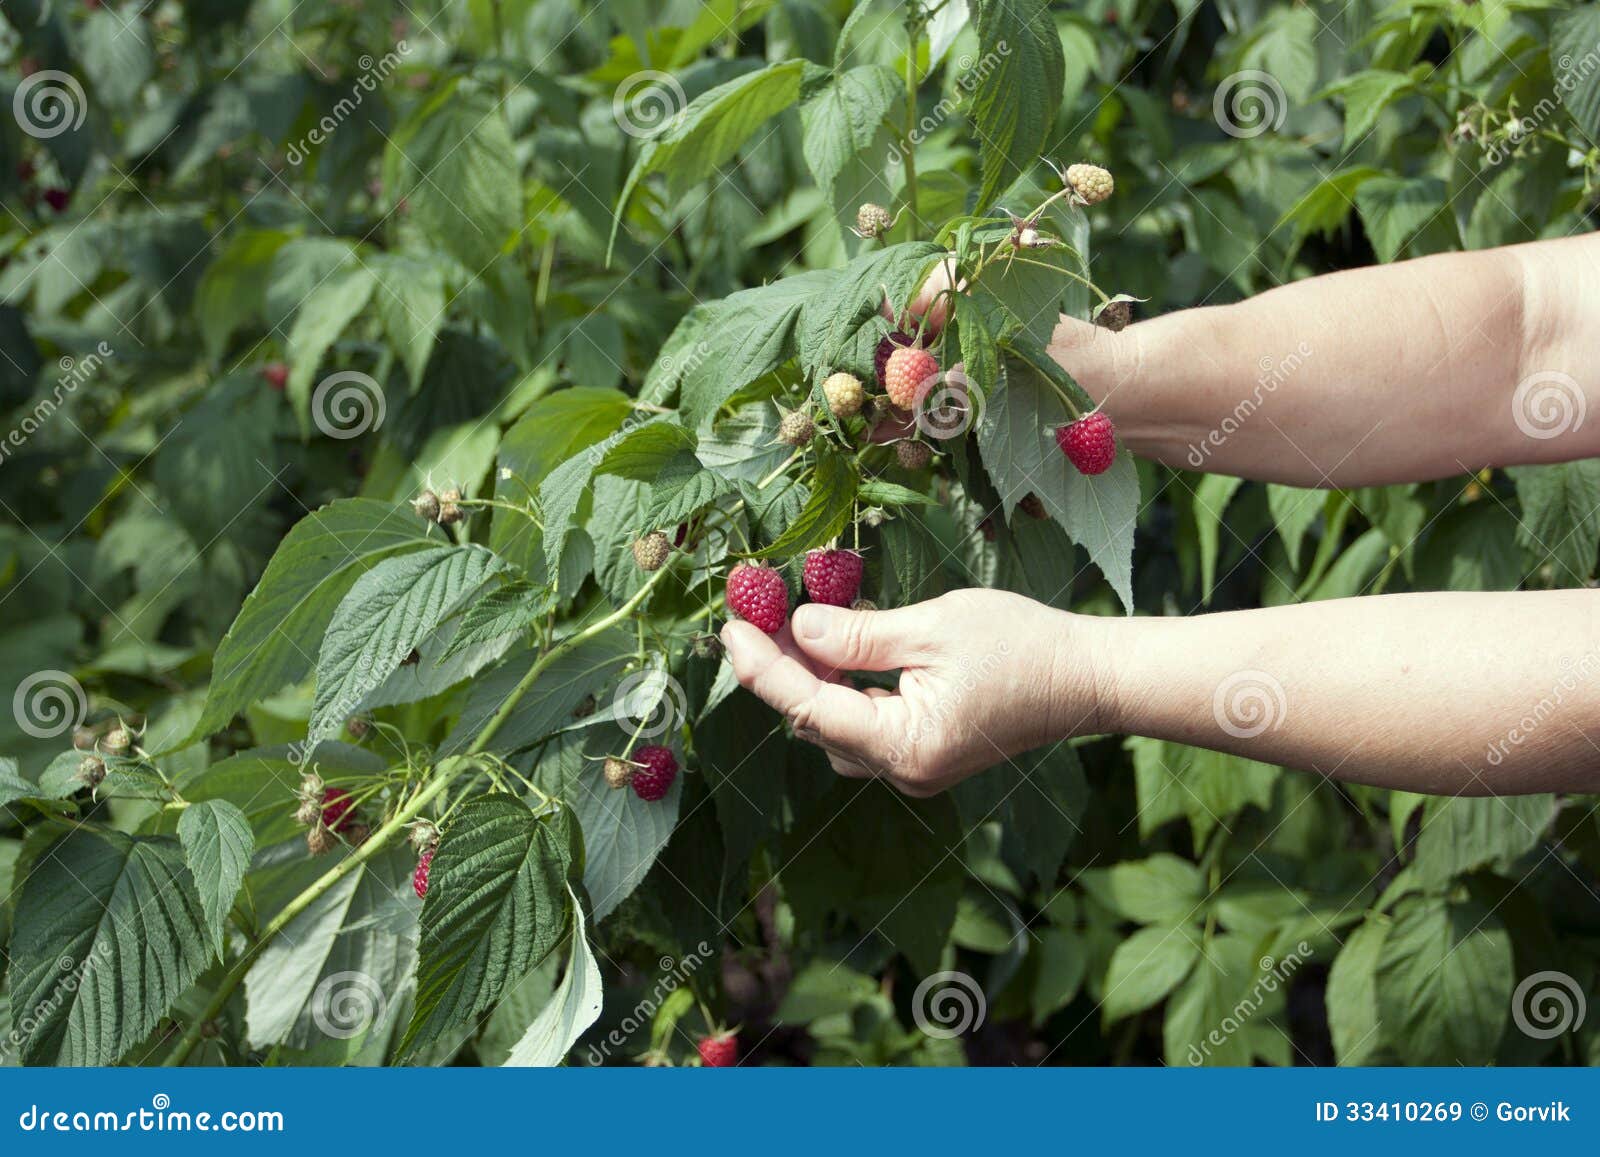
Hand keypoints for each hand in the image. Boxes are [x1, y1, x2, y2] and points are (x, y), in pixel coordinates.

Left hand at [719, 589, 1101, 795]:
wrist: (1087, 678)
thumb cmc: (1021, 645)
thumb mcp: (932, 627)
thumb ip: (856, 635)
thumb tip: (795, 627)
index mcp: (903, 746)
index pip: (806, 708)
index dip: (761, 666)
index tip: (730, 624)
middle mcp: (902, 772)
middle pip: (813, 723)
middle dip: (782, 670)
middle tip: (760, 611)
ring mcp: (914, 770)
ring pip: (834, 729)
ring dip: (810, 681)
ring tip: (798, 624)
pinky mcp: (924, 756)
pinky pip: (863, 728)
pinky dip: (843, 690)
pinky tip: (839, 648)